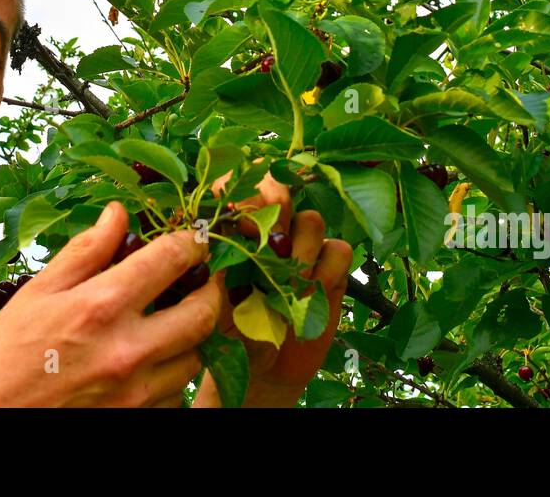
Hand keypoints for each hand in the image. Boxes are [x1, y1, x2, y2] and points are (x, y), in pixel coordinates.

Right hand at [0, 201, 221, 406]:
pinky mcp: (136, 419)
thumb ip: (87, 249)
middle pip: (203, 314)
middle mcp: (127, 350)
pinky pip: (177, 394)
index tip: (195, 237)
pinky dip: (172, 374)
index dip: (191, 242)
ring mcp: (135, 392)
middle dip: (211, 290)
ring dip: (191, 336)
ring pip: (195, 358)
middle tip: (204, 279)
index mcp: (101, 306)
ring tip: (174, 321)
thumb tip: (120, 213)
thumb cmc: (5, 352)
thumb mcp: (40, 290)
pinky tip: (152, 360)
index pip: (171, 259)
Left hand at [194, 172, 353, 406]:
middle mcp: (269, 225)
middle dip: (276, 211)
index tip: (241, 226)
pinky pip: (338, 250)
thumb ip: (217, 265)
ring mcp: (302, 243)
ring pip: (312, 221)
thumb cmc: (228, 332)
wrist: (264, 368)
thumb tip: (220, 234)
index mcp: (233, 225)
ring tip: (284, 293)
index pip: (237, 181)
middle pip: (280, 184)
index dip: (244, 195)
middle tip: (268, 250)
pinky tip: (308, 302)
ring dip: (299, 256)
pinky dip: (325, 274)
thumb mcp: (211, 299)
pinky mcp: (330, 266)